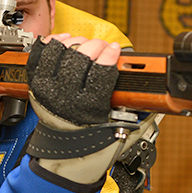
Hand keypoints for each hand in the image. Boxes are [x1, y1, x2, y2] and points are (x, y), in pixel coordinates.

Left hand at [25, 35, 127, 184]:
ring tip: (84, 43)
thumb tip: (154, 94)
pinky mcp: (36, 83)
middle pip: (80, 56)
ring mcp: (47, 88)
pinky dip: (51, 44)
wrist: (62, 151)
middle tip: (102, 46)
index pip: (100, 70)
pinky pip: (39, 54)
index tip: (115, 50)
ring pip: (59, 51)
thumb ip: (136, 109)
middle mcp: (64, 96)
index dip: (110, 55)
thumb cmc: (88, 140)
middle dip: (95, 45)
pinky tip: (63, 41)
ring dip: (74, 42)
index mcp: (87, 107)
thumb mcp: (116, 128)